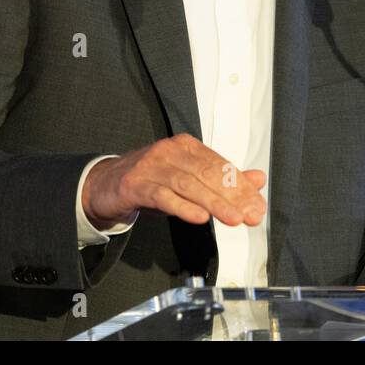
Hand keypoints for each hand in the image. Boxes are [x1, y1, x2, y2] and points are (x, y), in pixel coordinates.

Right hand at [82, 133, 266, 229]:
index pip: (220, 166)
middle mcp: (171, 151)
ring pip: (188, 184)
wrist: (107, 184)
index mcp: (187, 146)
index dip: (242, 187)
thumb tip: (258, 180)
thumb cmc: (152, 181)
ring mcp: (151, 166)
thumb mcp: (189, 179)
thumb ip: (223, 179)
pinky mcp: (135, 184)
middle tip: (251, 215)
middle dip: (233, 196)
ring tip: (233, 219)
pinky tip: (199, 217)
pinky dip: (182, 206)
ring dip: (213, 203)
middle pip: (207, 174)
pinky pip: (162, 195)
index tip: (257, 207)